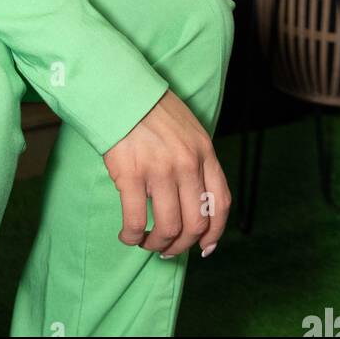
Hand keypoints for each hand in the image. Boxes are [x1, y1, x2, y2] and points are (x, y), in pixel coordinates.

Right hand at [102, 88, 230, 257]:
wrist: (119, 89)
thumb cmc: (151, 108)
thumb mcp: (188, 129)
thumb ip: (196, 159)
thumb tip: (195, 196)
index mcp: (204, 152)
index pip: (220, 204)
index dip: (214, 233)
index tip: (203, 247)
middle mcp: (187, 164)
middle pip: (195, 223)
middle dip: (182, 245)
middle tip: (167, 249)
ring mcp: (160, 170)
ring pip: (168, 227)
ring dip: (156, 243)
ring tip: (145, 242)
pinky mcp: (131, 173)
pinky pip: (136, 220)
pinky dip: (132, 235)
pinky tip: (126, 235)